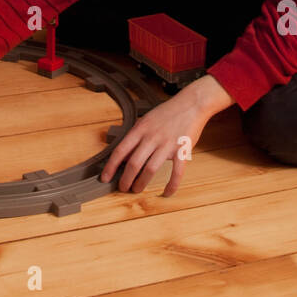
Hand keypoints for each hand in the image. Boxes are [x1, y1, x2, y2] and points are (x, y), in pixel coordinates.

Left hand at [101, 77, 231, 196]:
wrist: (191, 104)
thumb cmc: (167, 113)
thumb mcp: (146, 120)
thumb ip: (136, 137)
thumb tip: (125, 156)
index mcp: (141, 129)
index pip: (121, 150)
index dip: (111, 166)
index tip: (105, 177)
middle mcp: (152, 137)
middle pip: (134, 163)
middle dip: (126, 179)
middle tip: (123, 188)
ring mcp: (167, 144)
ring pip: (150, 169)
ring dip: (141, 183)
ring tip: (137, 189)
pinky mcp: (182, 150)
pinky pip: (176, 172)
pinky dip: (171, 185)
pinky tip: (166, 192)